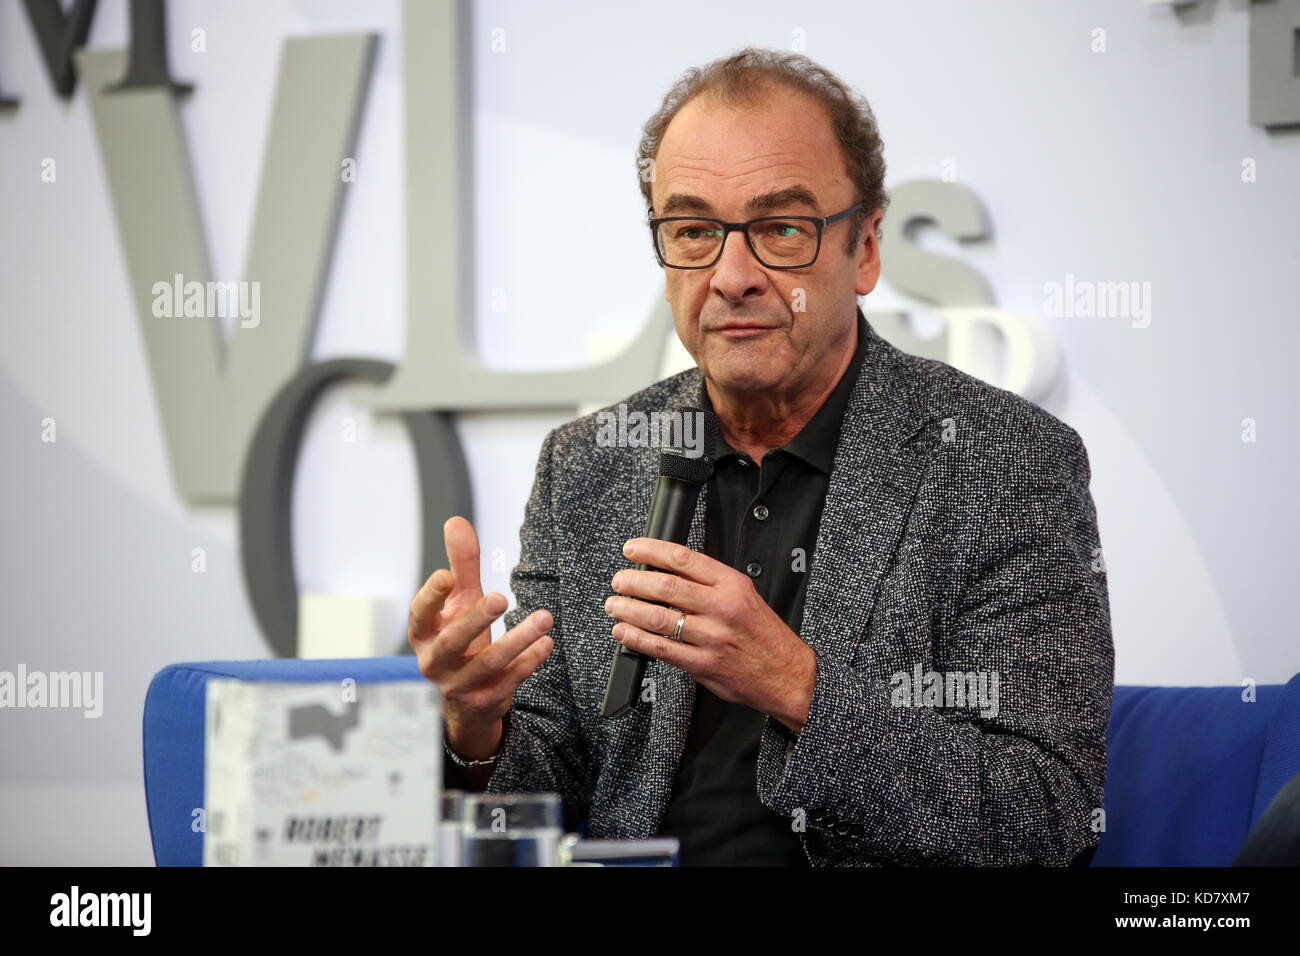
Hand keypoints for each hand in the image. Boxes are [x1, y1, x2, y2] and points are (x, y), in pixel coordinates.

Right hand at [408, 516, 553, 758]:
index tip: (446, 576)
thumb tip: (456, 523)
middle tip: (500, 596)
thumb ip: (461, 565)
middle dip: (475, 618)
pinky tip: (546, 643)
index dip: (431, 596)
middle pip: (452, 641)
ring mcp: (459, 684)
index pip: (420, 614)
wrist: (464, 699)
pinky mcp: (484, 700)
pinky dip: (529, 662)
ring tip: (543, 618)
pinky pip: (508, 681)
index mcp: (424, 634)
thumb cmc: (460, 639)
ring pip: (488, 663)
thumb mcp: (459, 602)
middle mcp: (435, 661)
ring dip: (517, 640)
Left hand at [603, 538, 816, 732]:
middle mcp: (721, 607)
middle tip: (619, 580)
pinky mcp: (703, 664)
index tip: (632, 549)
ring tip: (615, 605)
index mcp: (732, 584)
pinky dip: (637, 639)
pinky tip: (624, 633)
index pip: (683, 558)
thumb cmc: (765, 635)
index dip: (651, 551)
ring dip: (629, 609)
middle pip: (666, 586)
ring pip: (659, 617)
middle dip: (634, 581)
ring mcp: (712, 637)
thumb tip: (669, 572)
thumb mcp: (745, 596)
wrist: (788, 675)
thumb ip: (710, 584)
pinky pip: (662, 649)